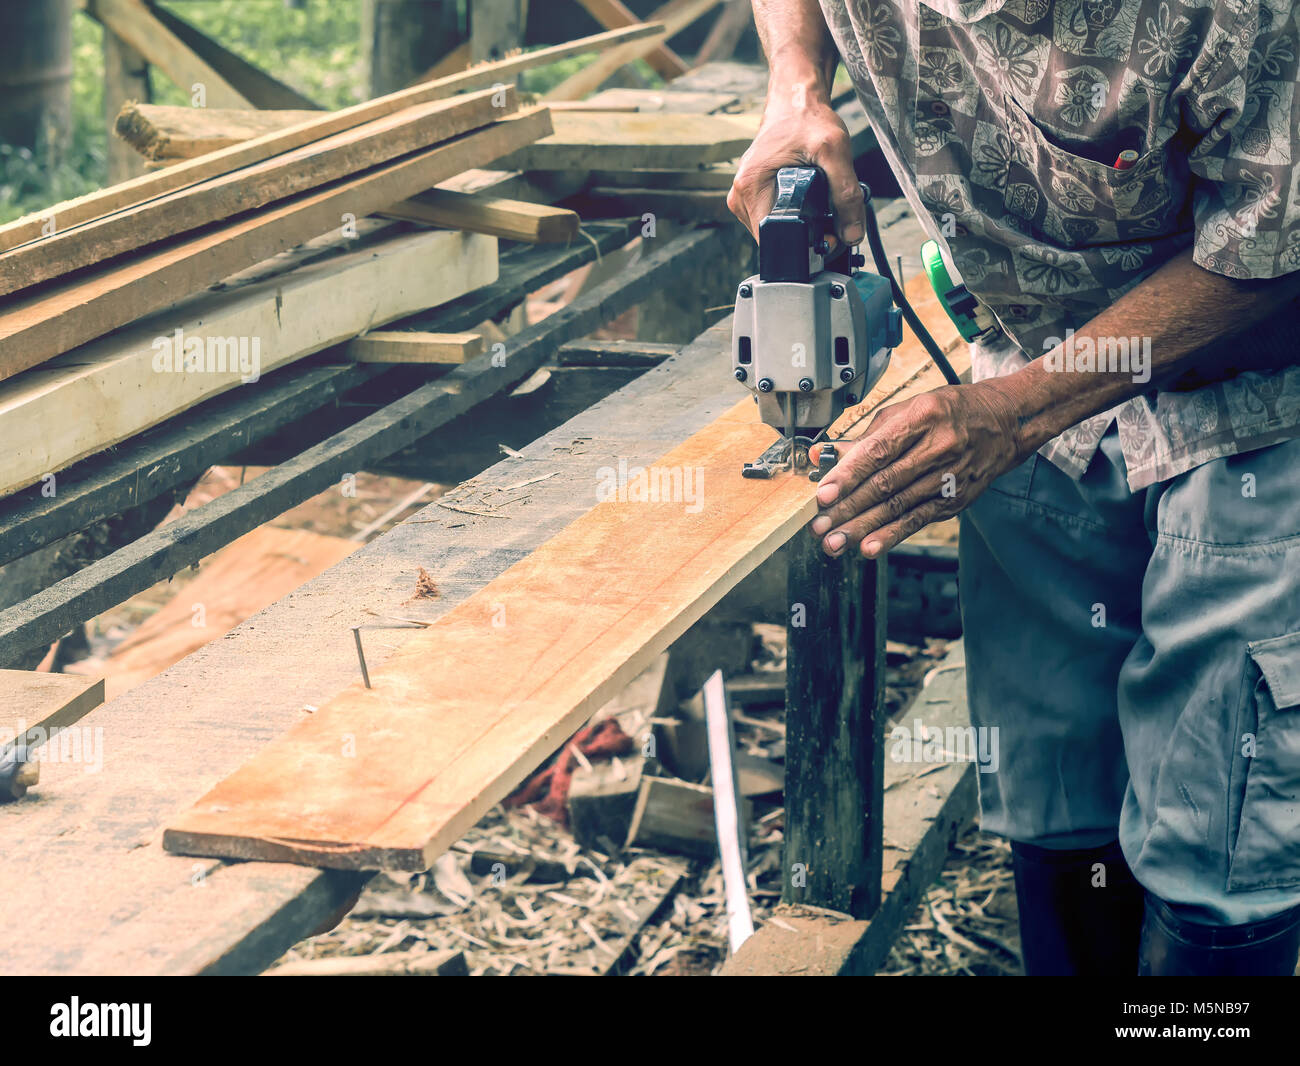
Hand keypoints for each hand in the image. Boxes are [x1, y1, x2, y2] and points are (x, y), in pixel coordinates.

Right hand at [726, 86, 864, 248]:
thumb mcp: (835, 152)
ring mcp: (743, 197)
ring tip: (818, 206)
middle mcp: (740, 196)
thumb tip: (852, 235)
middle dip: (804, 238)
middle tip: (830, 220)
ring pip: (774, 232)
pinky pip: (772, 219)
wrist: (795, 100)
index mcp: (749, 188)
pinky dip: (792, 217)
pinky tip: (805, 202)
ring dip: (799, 229)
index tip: (828, 238)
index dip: (803, 248)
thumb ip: (846, 194)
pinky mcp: (752, 196)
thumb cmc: (808, 120)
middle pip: (774, 240)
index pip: (773, 242)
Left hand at [809, 382, 1024, 557]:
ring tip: (835, 542)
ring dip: (863, 527)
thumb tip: (825, 456)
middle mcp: (939, 447)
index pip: (880, 450)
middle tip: (820, 526)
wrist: (1004, 424)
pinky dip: (892, 535)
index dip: (850, 474)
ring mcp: (949, 476)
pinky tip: (870, 547)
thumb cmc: (949, 412)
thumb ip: (866, 436)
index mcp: (924, 417)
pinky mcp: (955, 498)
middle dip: (848, 508)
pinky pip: (918, 519)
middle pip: (886, 483)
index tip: (825, 494)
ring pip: (899, 506)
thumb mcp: (909, 410)